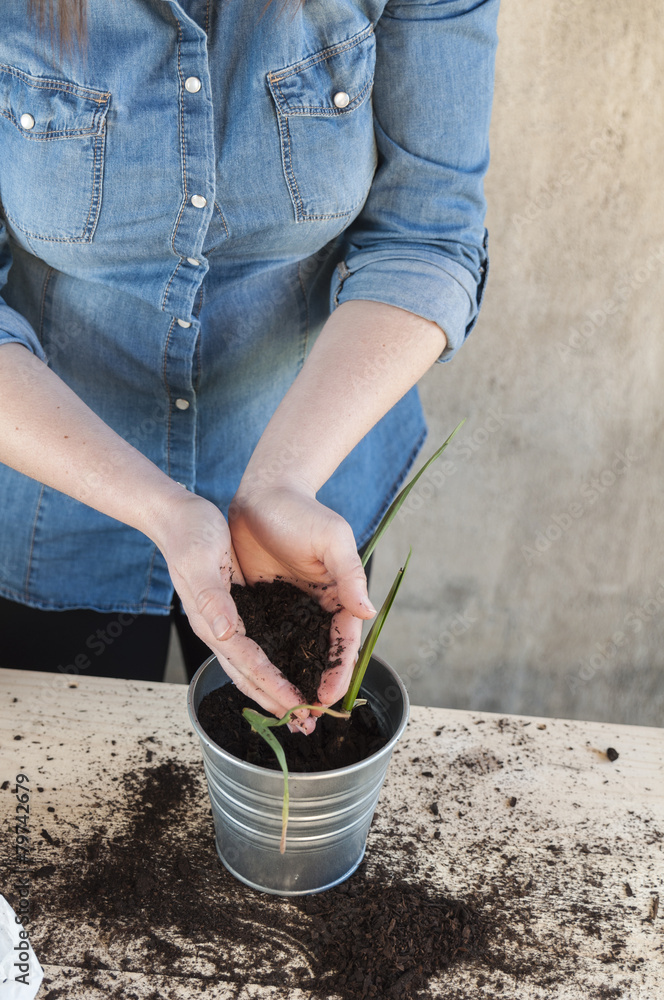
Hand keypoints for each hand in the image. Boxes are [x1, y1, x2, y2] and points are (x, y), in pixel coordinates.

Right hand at [154, 489, 315, 730]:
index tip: (295, 705)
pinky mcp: (235, 611)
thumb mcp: (201, 561)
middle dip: (275, 701)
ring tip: (299, 711)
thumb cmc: (189, 533)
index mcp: (212, 620)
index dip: (271, 685)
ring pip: (253, 666)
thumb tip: (223, 632)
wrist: (178, 516)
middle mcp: (218, 628)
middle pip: (249, 675)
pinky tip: (289, 672)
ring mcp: (225, 622)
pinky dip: (274, 665)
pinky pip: (256, 647)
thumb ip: (210, 598)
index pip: (247, 662)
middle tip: (305, 725)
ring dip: (275, 690)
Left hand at [229, 484, 375, 708]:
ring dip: (289, 683)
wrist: (263, 493)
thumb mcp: (332, 539)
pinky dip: (263, 664)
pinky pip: (264, 641)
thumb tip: (367, 611)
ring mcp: (289, 608)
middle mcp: (316, 607)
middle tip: (306, 721)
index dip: (338, 672)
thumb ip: (349, 575)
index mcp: (339, 595)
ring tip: (284, 714)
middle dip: (315, 690)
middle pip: (319, 657)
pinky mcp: (262, 605)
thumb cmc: (302, 512)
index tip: (327, 698)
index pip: (344, 643)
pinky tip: (254, 685)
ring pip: (291, 655)